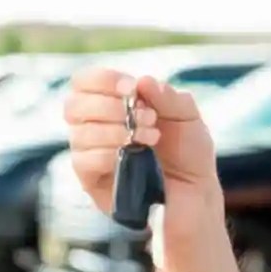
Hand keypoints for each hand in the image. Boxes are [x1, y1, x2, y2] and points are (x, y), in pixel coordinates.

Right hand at [63, 68, 218, 213]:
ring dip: (117, 131)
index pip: (85, 82)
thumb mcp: (188, 118)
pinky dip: (109, 153)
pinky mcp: (91, 180)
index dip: (102, 80)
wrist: (196, 192)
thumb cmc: (189, 152)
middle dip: (110, 106)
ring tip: (152, 137)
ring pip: (79, 133)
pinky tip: (136, 155)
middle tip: (147, 116)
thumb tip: (143, 81)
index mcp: (113, 104)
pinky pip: (83, 161)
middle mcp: (94, 126)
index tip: (131, 88)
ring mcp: (90, 154)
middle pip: (73, 105)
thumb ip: (169, 98)